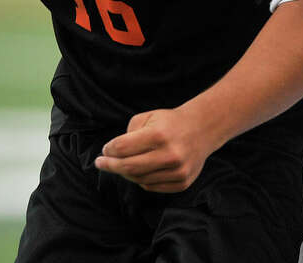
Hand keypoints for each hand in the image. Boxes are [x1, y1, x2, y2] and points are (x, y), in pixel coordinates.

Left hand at [94, 107, 215, 192]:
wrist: (202, 129)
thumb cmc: (170, 122)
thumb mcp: (148, 117)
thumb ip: (129, 133)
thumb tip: (114, 154)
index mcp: (159, 135)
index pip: (122, 148)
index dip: (109, 150)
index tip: (104, 150)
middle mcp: (169, 155)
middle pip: (128, 167)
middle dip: (110, 165)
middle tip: (100, 163)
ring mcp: (177, 171)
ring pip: (139, 179)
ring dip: (126, 173)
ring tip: (121, 164)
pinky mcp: (182, 182)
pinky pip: (151, 186)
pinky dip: (141, 179)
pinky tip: (139, 170)